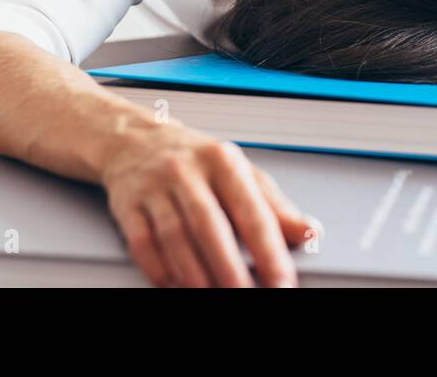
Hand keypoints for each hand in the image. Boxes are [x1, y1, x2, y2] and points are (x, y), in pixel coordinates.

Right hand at [101, 124, 319, 286]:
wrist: (136, 141)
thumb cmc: (198, 162)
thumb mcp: (242, 174)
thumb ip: (275, 207)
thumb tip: (309, 233)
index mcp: (224, 162)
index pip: (252, 212)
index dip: (269, 251)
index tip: (282, 281)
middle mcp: (187, 171)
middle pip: (210, 227)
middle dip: (230, 269)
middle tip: (245, 294)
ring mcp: (154, 187)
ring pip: (175, 237)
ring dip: (195, 275)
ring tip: (211, 295)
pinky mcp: (127, 204)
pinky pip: (142, 243)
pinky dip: (159, 269)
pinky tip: (174, 284)